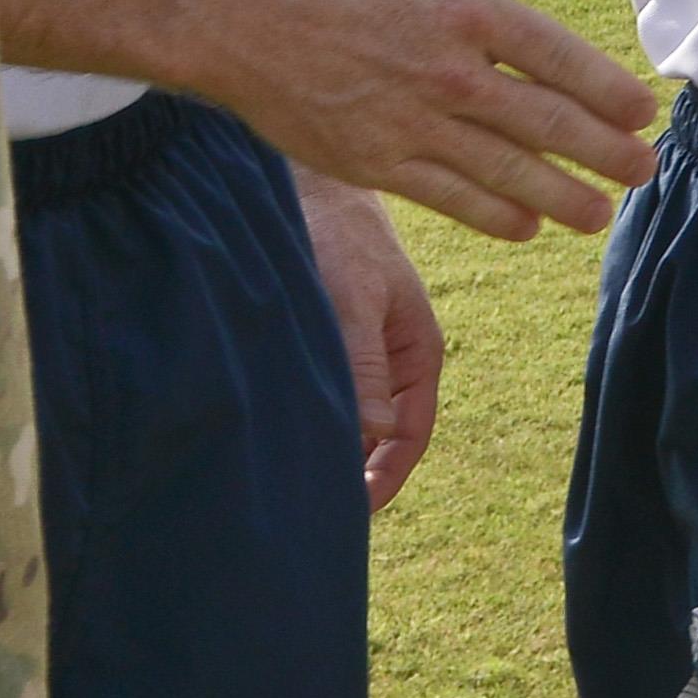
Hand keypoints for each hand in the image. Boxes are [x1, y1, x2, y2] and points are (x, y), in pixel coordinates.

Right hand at [186, 0, 654, 237]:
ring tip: (600, 215)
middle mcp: (447, 73)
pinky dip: (492, 215)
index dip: (609, 92)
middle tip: (645, 172)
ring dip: (561, 196)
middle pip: (547, 123)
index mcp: (465, 7)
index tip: (643, 114)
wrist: (215, 6)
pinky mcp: (368, 160)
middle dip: (604, 153)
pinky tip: (525, 225)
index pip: (561, 57)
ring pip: (504, 172)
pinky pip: (446, 197)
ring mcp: (407, 123)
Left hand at [300, 175, 444, 510]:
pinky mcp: (330, 339)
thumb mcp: (353, 300)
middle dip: (356, 474)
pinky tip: (278, 434)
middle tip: (314, 512)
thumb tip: (377, 435)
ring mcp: (362, 349)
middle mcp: (394, 357)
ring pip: (352, 415)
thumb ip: (363, 364)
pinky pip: (327, 391)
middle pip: (383, 434)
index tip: (351, 514)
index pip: (412, 434)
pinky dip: (313, 417)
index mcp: (418, 352)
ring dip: (331, 446)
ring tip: (293, 481)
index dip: (385, 478)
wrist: (311, 183)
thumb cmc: (338, 235)